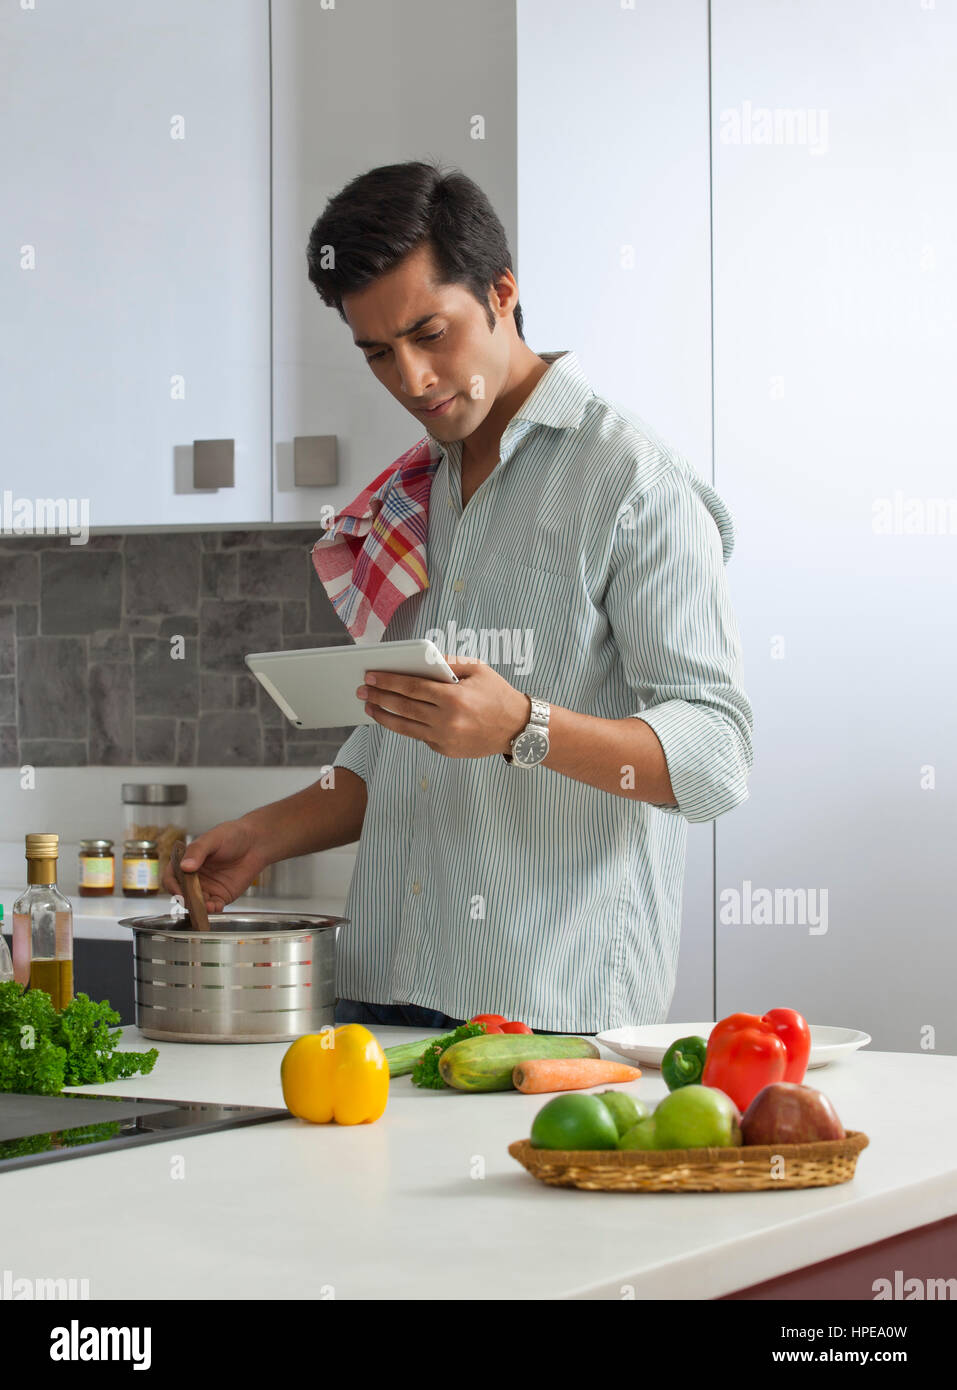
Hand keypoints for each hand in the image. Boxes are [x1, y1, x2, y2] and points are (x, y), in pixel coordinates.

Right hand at [159, 818, 267, 913]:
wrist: (255, 842)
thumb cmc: (232, 835)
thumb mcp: (212, 839)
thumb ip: (197, 851)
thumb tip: (185, 866)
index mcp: (186, 862)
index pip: (172, 876)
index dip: (172, 884)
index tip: (178, 890)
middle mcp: (194, 877)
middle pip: (182, 893)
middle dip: (185, 899)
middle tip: (191, 901)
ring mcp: (207, 888)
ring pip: (196, 903)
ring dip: (199, 907)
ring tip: (206, 906)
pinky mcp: (221, 896)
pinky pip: (213, 907)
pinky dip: (212, 909)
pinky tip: (216, 906)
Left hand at [356, 656, 529, 757]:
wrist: (517, 728)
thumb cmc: (497, 694)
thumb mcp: (477, 669)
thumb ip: (448, 662)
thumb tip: (420, 658)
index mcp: (454, 697)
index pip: (412, 687)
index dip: (388, 681)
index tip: (371, 675)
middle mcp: (447, 720)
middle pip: (403, 707)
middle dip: (379, 696)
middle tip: (362, 689)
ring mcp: (444, 738)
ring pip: (405, 727)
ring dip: (383, 716)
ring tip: (369, 706)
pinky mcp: (445, 750)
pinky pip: (419, 736)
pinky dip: (405, 726)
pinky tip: (393, 716)